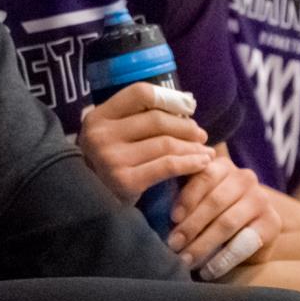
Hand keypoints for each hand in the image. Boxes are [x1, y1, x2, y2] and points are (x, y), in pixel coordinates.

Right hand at [76, 83, 212, 201]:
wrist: (92, 207)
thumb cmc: (110, 165)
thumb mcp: (113, 136)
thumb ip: (138, 118)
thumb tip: (186, 101)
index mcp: (97, 117)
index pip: (140, 93)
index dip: (170, 98)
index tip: (189, 107)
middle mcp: (101, 135)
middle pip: (156, 120)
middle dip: (185, 127)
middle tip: (201, 135)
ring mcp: (111, 159)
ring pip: (165, 143)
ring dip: (192, 147)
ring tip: (206, 151)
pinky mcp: (124, 181)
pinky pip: (167, 166)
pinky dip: (189, 163)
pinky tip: (202, 164)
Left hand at [167, 154, 279, 270]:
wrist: (243, 241)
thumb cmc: (207, 219)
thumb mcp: (194, 202)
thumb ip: (178, 195)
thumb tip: (147, 205)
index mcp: (222, 166)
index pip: (204, 176)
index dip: (187, 197)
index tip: (171, 218)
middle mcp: (245, 177)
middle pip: (216, 201)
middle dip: (191, 225)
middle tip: (173, 245)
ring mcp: (261, 199)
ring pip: (227, 222)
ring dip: (203, 245)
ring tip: (185, 261)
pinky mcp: (272, 223)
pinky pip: (244, 243)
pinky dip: (222, 260)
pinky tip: (207, 271)